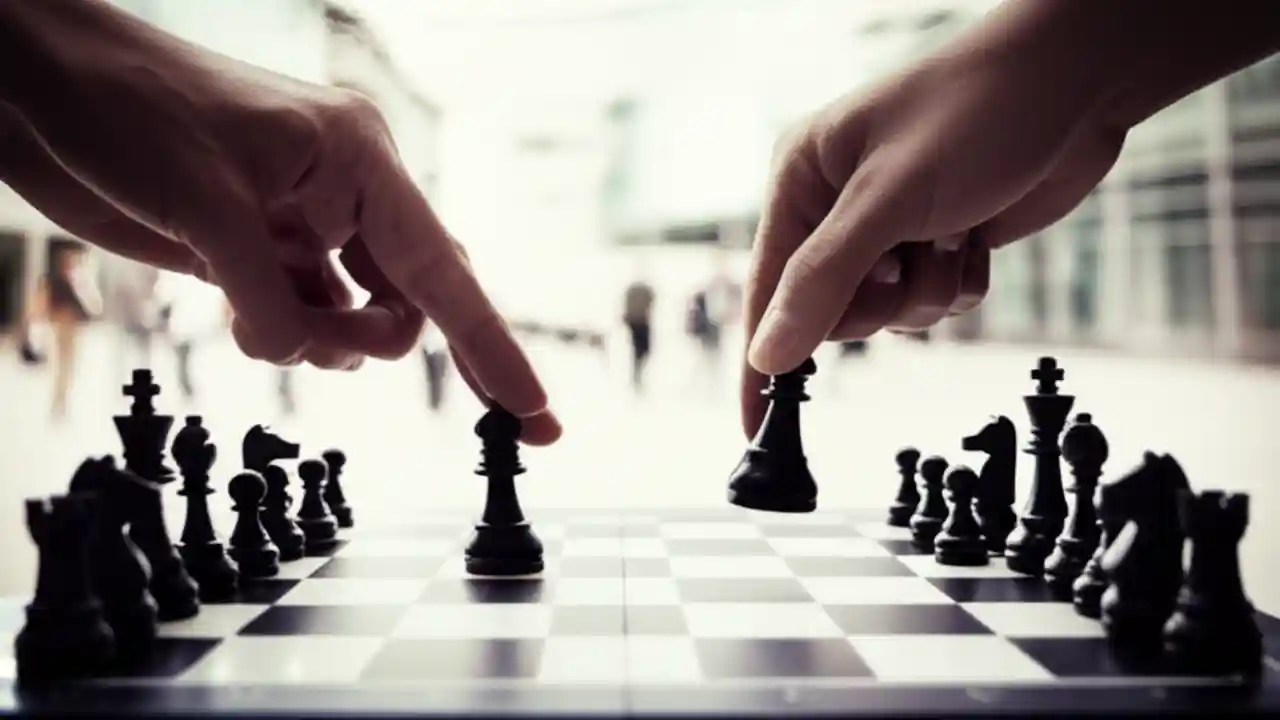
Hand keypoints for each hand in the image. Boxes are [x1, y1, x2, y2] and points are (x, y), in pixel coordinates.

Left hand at [1, 1, 558, 442]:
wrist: (45, 89)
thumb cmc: (130, 112)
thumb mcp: (208, 210)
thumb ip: (275, 301)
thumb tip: (311, 356)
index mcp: (359, 160)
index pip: (443, 271)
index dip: (494, 349)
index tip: (537, 415)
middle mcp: (346, 192)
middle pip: (412, 300)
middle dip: (374, 340)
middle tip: (326, 349)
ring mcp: (305, 222)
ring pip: (355, 319)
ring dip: (316, 341)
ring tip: (254, 318)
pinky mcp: (263, 248)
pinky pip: (304, 318)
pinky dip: (280, 335)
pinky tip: (240, 312)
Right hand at [739, 23, 1126, 437]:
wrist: (1076, 82)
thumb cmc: (973, 112)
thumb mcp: (887, 199)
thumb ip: (822, 280)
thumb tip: (767, 355)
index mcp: (802, 181)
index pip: (766, 289)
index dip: (761, 360)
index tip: (753, 427)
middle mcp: (837, 208)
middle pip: (831, 313)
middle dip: (878, 302)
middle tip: (904, 258)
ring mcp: (891, 228)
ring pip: (890, 316)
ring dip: (928, 290)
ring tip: (952, 230)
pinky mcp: (939, 242)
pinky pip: (936, 304)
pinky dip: (960, 282)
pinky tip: (976, 234)